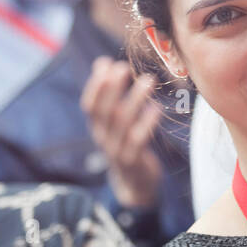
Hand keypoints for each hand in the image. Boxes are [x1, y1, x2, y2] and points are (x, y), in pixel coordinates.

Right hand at [80, 57, 163, 208]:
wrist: (134, 184)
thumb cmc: (125, 143)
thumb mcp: (113, 120)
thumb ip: (109, 94)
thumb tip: (102, 62)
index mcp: (97, 127)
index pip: (89, 105)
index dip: (95, 85)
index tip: (105, 63)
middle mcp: (103, 138)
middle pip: (104, 112)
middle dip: (112, 88)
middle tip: (124, 67)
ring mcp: (116, 150)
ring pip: (123, 123)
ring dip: (135, 100)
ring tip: (149, 80)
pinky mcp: (133, 161)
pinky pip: (139, 140)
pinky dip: (147, 123)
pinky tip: (157, 108)